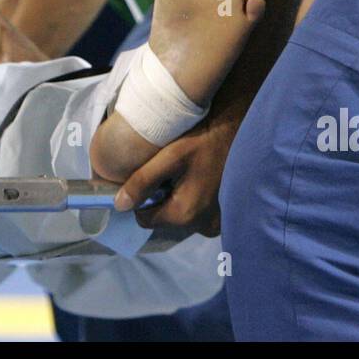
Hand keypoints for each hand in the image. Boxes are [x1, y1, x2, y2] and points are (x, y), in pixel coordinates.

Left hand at [113, 111, 241, 236]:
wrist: (239, 132)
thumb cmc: (203, 140)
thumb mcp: (170, 157)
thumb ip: (142, 181)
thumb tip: (119, 205)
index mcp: (185, 214)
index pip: (145, 219)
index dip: (141, 199)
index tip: (147, 178)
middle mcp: (203, 226)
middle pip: (165, 218)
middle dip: (161, 198)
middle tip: (168, 172)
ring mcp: (216, 224)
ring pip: (182, 216)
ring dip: (178, 199)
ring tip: (184, 173)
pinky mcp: (225, 217)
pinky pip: (199, 214)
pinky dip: (194, 199)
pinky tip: (197, 178)